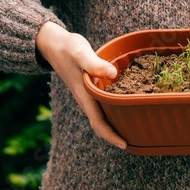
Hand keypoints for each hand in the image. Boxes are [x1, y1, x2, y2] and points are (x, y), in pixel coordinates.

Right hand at [36, 21, 126, 149]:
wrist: (53, 44)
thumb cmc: (67, 48)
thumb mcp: (80, 53)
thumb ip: (95, 64)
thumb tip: (113, 74)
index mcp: (84, 95)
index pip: (98, 122)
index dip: (111, 135)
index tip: (124, 144)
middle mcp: (85, 98)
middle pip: (101, 123)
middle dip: (115, 134)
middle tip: (136, 139)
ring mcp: (86, 94)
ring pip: (101, 114)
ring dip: (115, 122)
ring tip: (133, 127)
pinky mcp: (88, 86)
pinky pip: (102, 103)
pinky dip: (113, 108)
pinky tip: (124, 103)